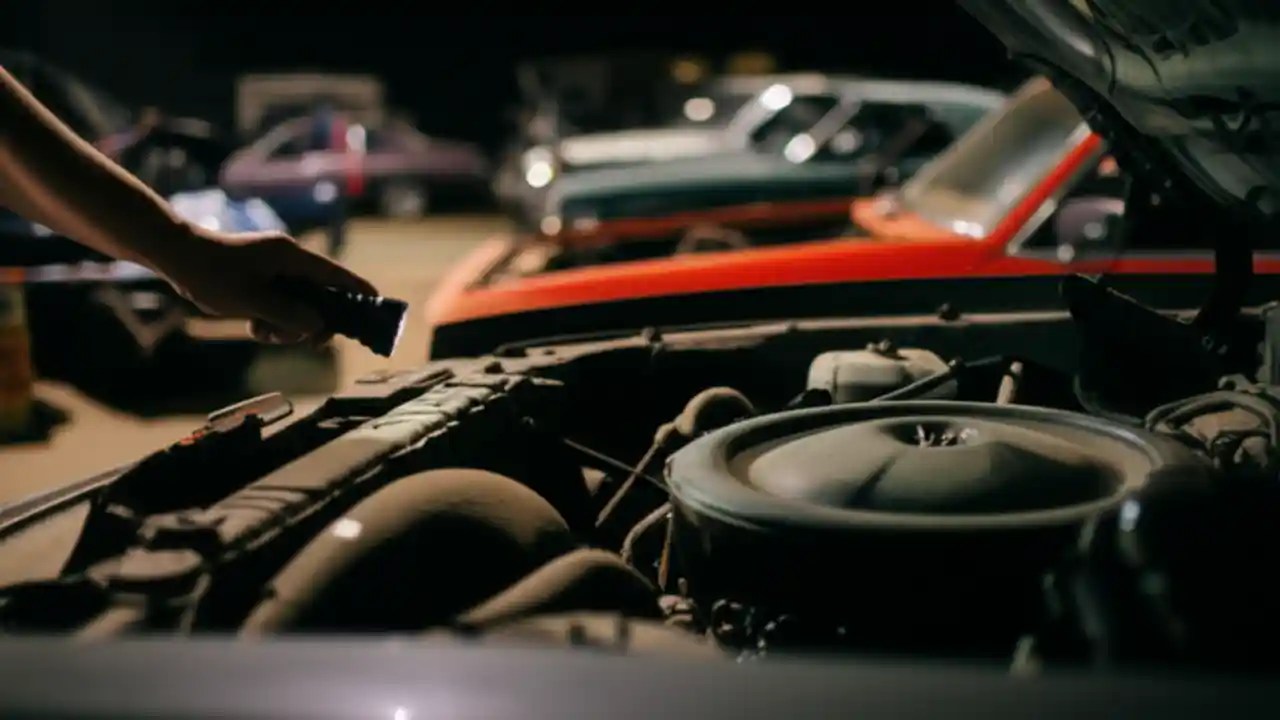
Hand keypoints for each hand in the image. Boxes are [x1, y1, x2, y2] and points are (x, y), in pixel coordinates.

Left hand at [154, 226, 377, 344]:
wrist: (176, 256)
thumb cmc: (211, 273)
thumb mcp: (250, 299)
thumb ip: (287, 314)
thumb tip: (318, 327)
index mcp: (292, 257)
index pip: (337, 276)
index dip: (360, 292)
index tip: (378, 307)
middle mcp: (289, 261)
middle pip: (320, 296)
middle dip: (312, 322)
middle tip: (304, 343)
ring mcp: (276, 270)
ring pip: (300, 305)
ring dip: (288, 325)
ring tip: (263, 332)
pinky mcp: (263, 279)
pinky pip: (282, 304)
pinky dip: (273, 320)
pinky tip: (254, 325)